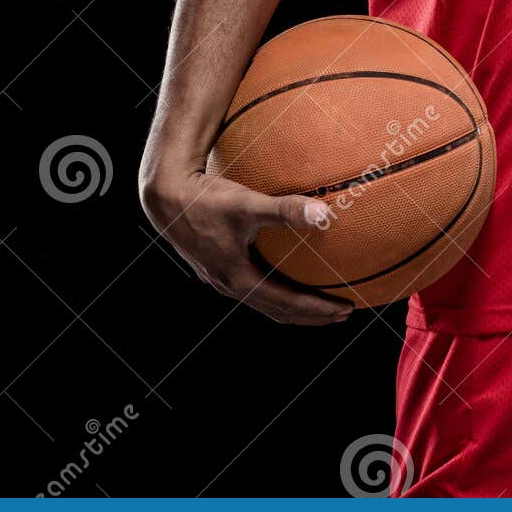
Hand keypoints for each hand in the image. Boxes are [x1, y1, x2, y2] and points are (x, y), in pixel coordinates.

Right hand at [141, 168, 354, 325]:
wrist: (166, 196)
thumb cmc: (205, 200)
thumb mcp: (247, 204)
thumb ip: (285, 209)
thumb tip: (325, 214)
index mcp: (239, 278)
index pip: (287, 303)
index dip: (318, 309)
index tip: (345, 308)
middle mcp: (229, 284)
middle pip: (277, 310)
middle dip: (310, 315)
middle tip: (341, 312)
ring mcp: (221, 277)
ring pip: (264, 301)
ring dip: (293, 304)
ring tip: (318, 300)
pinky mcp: (216, 264)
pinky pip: (253, 286)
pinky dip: (276, 290)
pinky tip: (284, 273)